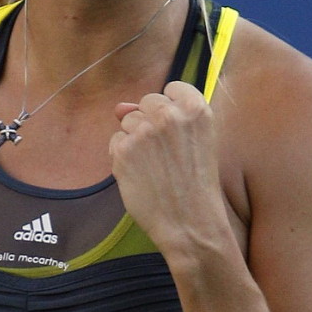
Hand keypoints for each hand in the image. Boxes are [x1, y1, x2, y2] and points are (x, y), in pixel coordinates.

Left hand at [110, 80, 232, 257]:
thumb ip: (163, 115)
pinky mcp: (123, 150)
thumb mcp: (195, 142)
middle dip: (151, 123)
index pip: (172, 88)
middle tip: (167, 155)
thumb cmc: (196, 184)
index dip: (171, 110)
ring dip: (135, 141)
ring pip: (127, 122)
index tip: (177, 132)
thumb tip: (119, 107)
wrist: (190, 223)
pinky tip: (142, 175)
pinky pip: (115, 142)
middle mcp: (169, 114)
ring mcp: (144, 131)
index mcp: (196, 108)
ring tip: (156, 167)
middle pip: (147, 102)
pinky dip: (123, 157)